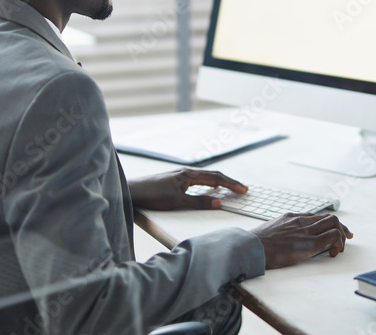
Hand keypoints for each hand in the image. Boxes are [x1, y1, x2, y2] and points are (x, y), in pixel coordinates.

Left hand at [128, 168, 248, 210]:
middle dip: (229, 182)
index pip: (216, 178)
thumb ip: (198, 202)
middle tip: (242, 189)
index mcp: (189, 175)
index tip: (243, 190)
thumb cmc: (152, 195)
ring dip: (219, 182)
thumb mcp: (177, 202)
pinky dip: (208, 184)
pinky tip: (208, 189)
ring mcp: (180, 176)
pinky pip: (198, 180)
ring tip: (230, 188)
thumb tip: (218, 203)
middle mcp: (186, 173)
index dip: (231, 184)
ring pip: (205, 177)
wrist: (131, 191)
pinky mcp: (175, 181)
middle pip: (213, 175)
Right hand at [251, 213, 352, 268]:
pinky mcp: (310, 242)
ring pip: (334, 223)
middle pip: (329, 217)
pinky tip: (332, 253)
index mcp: (291, 217)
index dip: (326, 224)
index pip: (316, 216)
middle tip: (346, 238)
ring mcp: (306, 230)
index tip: (332, 232)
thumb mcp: (269, 232)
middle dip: (341, 227)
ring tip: (339, 248)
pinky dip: (338, 243)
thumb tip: (280, 241)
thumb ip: (279, 233)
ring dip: (342, 235)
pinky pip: (332, 236)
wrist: (251, 246)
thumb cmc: (256, 244)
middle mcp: (301, 220)